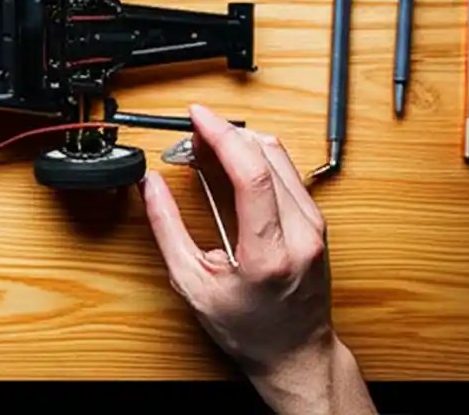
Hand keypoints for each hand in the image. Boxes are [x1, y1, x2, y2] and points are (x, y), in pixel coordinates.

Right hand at [141, 104, 374, 414]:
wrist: (294, 353)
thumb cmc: (249, 329)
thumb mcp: (194, 285)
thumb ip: (167, 230)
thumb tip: (151, 187)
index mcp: (269, 254)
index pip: (252, 175)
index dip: (223, 136)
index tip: (198, 116)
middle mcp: (302, 235)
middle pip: (266, 157)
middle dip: (224, 134)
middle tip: (192, 135)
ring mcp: (315, 226)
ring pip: (280, 157)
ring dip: (240, 142)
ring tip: (207, 148)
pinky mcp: (317, 221)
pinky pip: (288, 171)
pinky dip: (256, 157)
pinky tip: (233, 162)